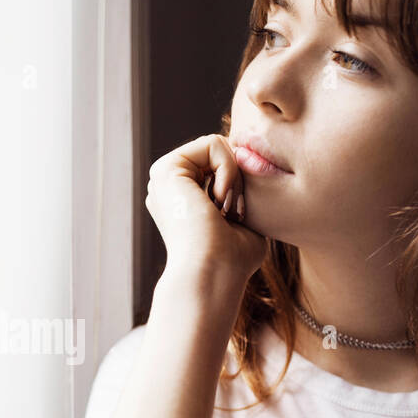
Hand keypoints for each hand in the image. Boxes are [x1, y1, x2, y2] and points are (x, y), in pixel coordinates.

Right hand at [145, 133, 266, 289]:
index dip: (241, 184)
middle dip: (237, 178)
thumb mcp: (243, 218)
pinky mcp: (166, 168)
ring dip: (234, 176)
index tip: (236, 218)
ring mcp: (163, 177)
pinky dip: (228, 169)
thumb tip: (254, 168)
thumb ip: (243, 193)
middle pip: (220, 154)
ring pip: (218, 146)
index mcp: (180, 199)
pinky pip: (213, 143)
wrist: (214, 274)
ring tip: (225, 209)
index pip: (222, 166)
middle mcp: (168, 187)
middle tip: (232, 214)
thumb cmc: (233, 260)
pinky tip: (219, 199)